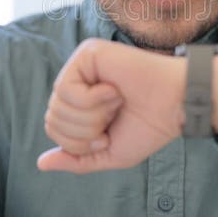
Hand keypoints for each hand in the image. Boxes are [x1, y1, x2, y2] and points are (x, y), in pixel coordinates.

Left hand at [37, 38, 186, 173]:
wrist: (175, 106)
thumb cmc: (149, 126)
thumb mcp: (109, 153)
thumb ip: (76, 159)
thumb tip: (42, 163)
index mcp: (81, 101)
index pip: (54, 127)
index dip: (78, 142)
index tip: (107, 135)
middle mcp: (78, 79)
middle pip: (52, 117)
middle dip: (85, 131)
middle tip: (113, 117)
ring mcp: (82, 64)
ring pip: (57, 104)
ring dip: (91, 115)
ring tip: (116, 102)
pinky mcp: (88, 53)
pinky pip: (67, 88)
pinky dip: (92, 100)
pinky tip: (113, 90)